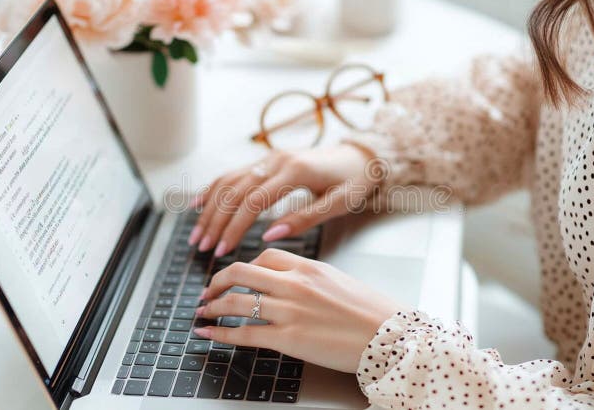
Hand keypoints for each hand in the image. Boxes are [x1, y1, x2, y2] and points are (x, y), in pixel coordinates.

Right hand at [189, 144, 379, 256]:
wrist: (361, 155)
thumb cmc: (354, 181)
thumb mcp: (338, 203)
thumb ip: (305, 219)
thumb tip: (270, 236)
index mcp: (295, 171)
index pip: (254, 201)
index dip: (235, 227)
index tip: (222, 250)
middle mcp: (276, 160)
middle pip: (235, 191)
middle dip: (215, 220)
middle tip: (201, 247)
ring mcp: (269, 157)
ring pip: (229, 181)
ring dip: (209, 207)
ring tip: (196, 234)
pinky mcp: (267, 159)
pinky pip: (233, 173)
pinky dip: (213, 188)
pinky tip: (197, 204)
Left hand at [193, 249, 405, 372]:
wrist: (390, 336)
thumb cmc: (372, 313)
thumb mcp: (338, 282)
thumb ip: (310, 280)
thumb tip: (290, 286)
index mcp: (308, 266)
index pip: (264, 256)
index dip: (243, 266)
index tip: (233, 275)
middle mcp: (294, 283)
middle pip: (241, 272)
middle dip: (217, 282)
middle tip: (207, 292)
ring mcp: (289, 310)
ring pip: (237, 302)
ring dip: (213, 307)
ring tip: (202, 313)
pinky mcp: (288, 338)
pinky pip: (244, 334)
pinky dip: (221, 333)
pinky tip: (209, 334)